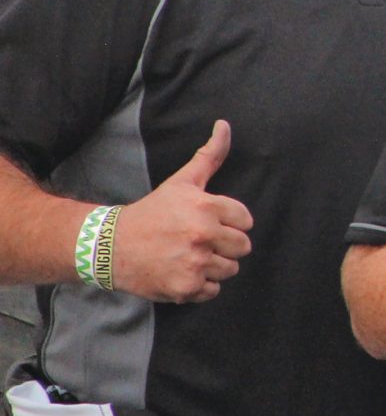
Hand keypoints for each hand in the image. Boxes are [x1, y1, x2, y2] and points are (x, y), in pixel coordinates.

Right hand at [113, 120, 251, 303]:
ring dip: (213, 266)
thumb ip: (210, 155)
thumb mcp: (182, 182)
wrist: (110, 246)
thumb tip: (225, 125)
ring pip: (230, 270)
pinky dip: (200, 286)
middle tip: (198, 241)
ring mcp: (194, 263)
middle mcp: (203, 235)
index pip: (246, 221)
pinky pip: (212, 291)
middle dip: (224, 245)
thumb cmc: (152, 212)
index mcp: (207, 207)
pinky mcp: (185, 288)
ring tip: (188, 256)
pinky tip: (181, 272)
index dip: (229, 222)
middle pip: (242, 247)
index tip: (208, 222)